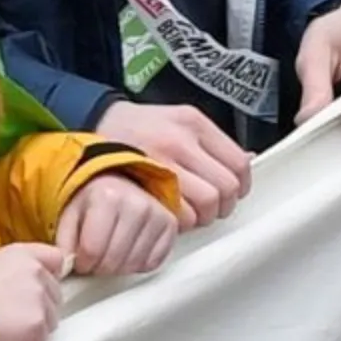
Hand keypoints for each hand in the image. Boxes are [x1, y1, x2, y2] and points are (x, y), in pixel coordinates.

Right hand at [0, 242, 66, 340]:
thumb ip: (15, 270)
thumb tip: (26, 284)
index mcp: (23, 254)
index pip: (57, 258)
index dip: (49, 273)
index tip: (39, 285)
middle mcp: (37, 273)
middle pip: (55, 293)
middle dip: (40, 304)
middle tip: (12, 311)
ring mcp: (41, 300)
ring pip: (51, 318)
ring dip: (35, 324)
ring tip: (6, 325)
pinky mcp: (39, 326)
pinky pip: (42, 339)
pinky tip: (7, 337)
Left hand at [54, 176, 178, 276]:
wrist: (120, 182)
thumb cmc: (91, 200)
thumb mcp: (70, 213)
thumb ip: (64, 241)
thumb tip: (66, 266)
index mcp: (106, 197)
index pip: (92, 250)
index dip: (83, 263)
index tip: (80, 260)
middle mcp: (136, 204)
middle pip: (114, 260)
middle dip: (99, 268)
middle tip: (94, 260)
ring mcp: (157, 215)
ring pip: (134, 264)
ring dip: (118, 268)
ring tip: (110, 254)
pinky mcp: (171, 226)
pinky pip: (153, 263)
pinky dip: (138, 265)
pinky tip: (128, 252)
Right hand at [93, 101, 250, 230]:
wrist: (92, 124)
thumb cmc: (139, 126)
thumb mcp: (179, 120)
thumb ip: (211, 142)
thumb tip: (248, 161)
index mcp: (193, 123)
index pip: (239, 163)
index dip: (240, 186)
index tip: (229, 192)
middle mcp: (179, 139)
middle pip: (226, 187)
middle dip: (222, 204)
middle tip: (209, 207)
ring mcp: (160, 161)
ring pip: (206, 203)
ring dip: (202, 215)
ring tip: (190, 211)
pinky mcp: (144, 182)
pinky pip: (179, 213)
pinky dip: (180, 220)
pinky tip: (172, 213)